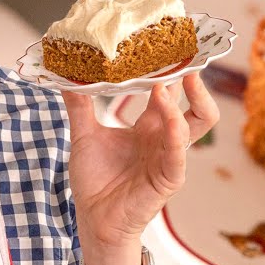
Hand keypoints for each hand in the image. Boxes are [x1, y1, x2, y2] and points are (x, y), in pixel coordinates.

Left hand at [61, 73, 218, 264]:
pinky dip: (176, 132)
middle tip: (185, 56)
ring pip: (198, 123)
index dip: (171, 69)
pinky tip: (168, 116)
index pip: (169, 91)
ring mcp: (171, 156)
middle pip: (197, 104)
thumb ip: (79, 106)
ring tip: (169, 83)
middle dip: (196, 80)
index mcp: (150, 126)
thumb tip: (67, 76)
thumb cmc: (96, 182)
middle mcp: (165, 137)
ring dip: (189, 100)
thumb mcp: (84, 136)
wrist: (94, 220)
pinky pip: (179, 152)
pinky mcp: (169, 177)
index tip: (167, 44)